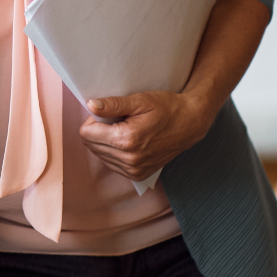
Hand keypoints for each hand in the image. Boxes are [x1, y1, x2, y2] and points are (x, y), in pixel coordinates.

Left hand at [78, 90, 219, 182]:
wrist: (190, 124)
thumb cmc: (167, 108)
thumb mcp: (140, 100)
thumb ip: (113, 104)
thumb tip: (90, 106)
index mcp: (126, 140)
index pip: (86, 133)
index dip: (94, 120)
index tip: (109, 113)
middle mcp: (128, 160)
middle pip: (91, 145)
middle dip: (99, 130)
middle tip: (118, 120)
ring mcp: (133, 171)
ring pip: (99, 155)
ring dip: (106, 142)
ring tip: (126, 130)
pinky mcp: (137, 175)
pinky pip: (112, 164)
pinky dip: (115, 152)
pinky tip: (129, 142)